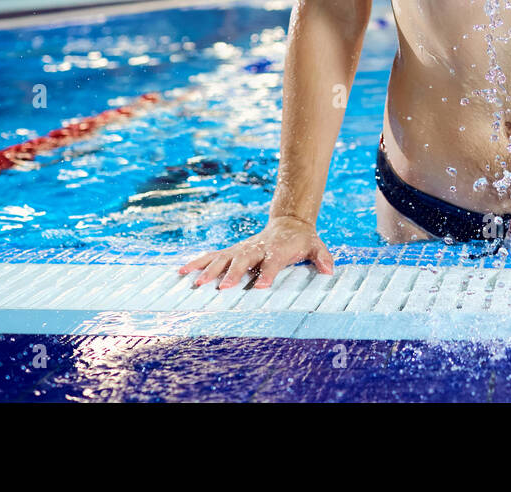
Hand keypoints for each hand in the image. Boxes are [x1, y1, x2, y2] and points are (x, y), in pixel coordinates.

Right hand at [179, 215, 333, 288]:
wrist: (289, 222)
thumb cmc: (302, 240)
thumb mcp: (316, 245)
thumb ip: (322, 256)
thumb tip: (329, 269)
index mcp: (277, 249)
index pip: (273, 261)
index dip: (268, 272)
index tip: (261, 287)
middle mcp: (256, 248)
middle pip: (243, 260)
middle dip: (233, 273)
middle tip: (221, 288)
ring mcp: (242, 249)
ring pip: (223, 258)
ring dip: (209, 270)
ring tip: (194, 283)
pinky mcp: (232, 251)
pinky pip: (212, 256)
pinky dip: (197, 262)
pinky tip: (181, 271)